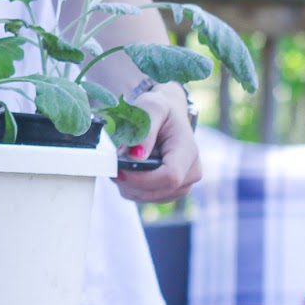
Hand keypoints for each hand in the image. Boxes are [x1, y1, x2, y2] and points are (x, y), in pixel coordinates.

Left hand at [114, 83, 200, 203]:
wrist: (168, 115)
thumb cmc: (160, 109)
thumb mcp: (151, 107)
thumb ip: (144, 131)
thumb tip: (135, 157)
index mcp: (188, 151)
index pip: (170, 176)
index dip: (142, 178)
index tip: (119, 169)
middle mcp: (191, 172)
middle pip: (157, 190)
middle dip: (130, 181)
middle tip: (112, 164)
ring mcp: (182, 185)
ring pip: (148, 197)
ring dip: (128, 184)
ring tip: (120, 162)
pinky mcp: (170, 191)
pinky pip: (145, 197)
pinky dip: (131, 187)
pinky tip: (127, 169)